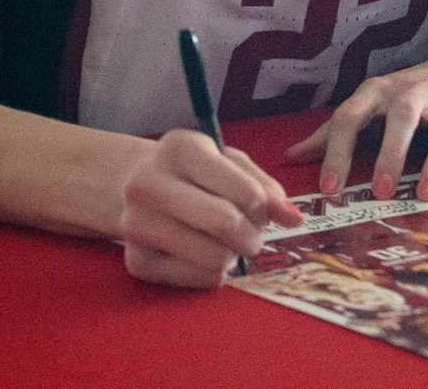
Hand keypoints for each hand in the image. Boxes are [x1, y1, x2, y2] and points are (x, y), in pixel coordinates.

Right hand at [119, 129, 303, 287]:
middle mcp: (149, 184)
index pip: (245, 191)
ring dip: (233, 256)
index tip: (259, 208)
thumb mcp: (229, 163)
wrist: (133, 183)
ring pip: (214, 257)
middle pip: (226, 224)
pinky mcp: (135, 260)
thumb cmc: (193, 172)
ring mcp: (136, 224)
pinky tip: (203, 253)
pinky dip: (213, 272)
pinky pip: (198, 279)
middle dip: (253, 236)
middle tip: (252, 235)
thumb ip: (266, 187)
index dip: (263, 208)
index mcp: (180, 148)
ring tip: (227, 243)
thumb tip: (294, 219)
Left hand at [285, 49, 427, 203]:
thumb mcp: (371, 104)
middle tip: (381, 192)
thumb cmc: (412, 95)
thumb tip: (290, 156)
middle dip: (391, 155)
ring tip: (426, 195)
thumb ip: (333, 132)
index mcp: (378, 92)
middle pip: (401, 118)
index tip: (329, 189)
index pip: (351, 117)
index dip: (337, 152)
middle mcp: (413, 94)